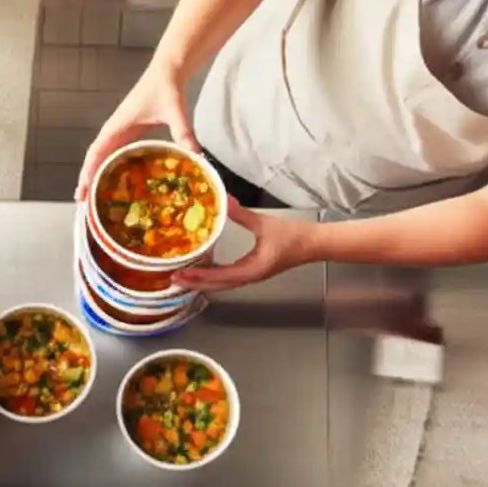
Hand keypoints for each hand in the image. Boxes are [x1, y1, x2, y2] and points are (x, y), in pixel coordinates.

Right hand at [74, 66, 200, 200]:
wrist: (168, 73)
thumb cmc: (166, 88)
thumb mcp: (175, 110)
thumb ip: (183, 131)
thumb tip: (196, 154)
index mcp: (117, 125)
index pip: (96, 153)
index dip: (87, 172)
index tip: (82, 191)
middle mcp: (114, 130)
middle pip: (94, 159)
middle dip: (86, 180)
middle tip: (83, 204)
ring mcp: (120, 132)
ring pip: (101, 157)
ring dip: (94, 175)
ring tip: (91, 198)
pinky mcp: (128, 133)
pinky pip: (113, 154)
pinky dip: (108, 168)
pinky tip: (112, 182)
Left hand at [172, 198, 316, 291]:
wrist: (314, 244)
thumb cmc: (293, 236)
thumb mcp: (264, 223)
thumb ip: (242, 214)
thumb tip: (225, 200)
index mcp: (252, 270)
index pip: (220, 277)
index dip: (199, 277)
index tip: (181, 275)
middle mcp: (249, 277)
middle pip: (217, 286)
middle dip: (195, 283)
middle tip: (173, 279)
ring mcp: (251, 276)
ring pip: (223, 284)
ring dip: (203, 282)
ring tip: (183, 278)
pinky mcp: (253, 271)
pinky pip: (229, 278)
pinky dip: (214, 277)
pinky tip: (203, 270)